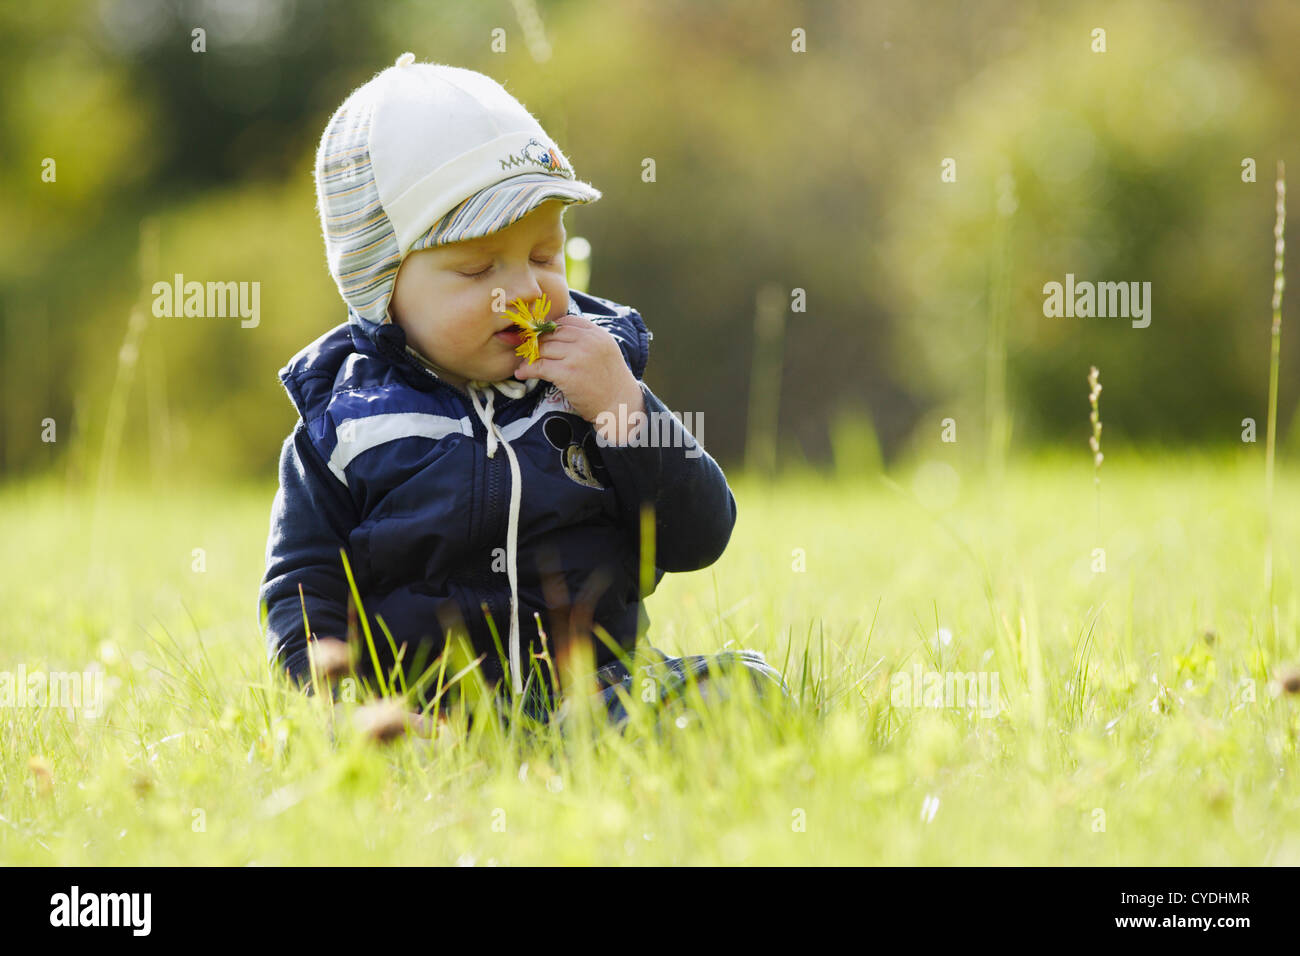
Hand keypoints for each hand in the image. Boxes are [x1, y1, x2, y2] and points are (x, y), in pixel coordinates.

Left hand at [513, 312, 644, 433]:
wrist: (619, 406)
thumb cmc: (610, 382)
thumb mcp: (605, 352)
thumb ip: (586, 340)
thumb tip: (555, 334)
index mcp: (597, 334)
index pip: (566, 322)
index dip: (550, 330)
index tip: (542, 339)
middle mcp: (588, 341)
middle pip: (551, 334)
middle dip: (537, 342)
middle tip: (527, 351)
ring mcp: (577, 356)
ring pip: (543, 348)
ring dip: (529, 356)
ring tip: (524, 363)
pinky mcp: (567, 373)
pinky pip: (539, 366)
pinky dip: (527, 370)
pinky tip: (522, 374)